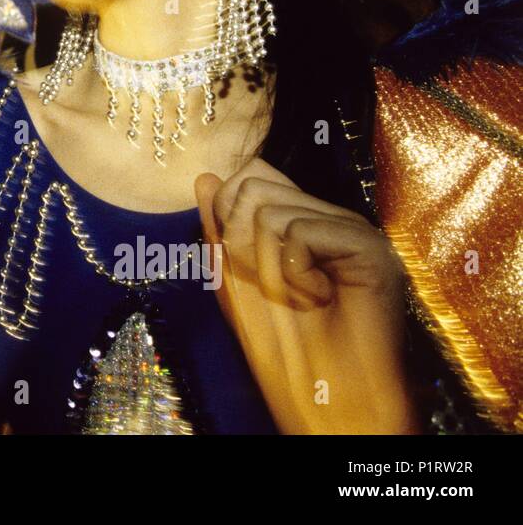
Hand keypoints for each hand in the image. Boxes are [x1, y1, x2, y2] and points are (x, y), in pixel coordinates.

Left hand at [194, 158, 417, 433]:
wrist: (326, 399)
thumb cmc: (285, 348)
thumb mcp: (234, 284)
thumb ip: (219, 229)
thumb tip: (206, 177)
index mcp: (302, 218)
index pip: (247, 174)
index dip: (229, 220)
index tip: (250, 270)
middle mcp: (329, 215)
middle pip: (250, 185)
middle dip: (242, 244)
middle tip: (276, 287)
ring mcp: (351, 228)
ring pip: (267, 209)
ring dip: (267, 266)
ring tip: (301, 297)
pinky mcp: (368, 245)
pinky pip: (297, 233)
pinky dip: (295, 275)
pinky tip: (322, 297)